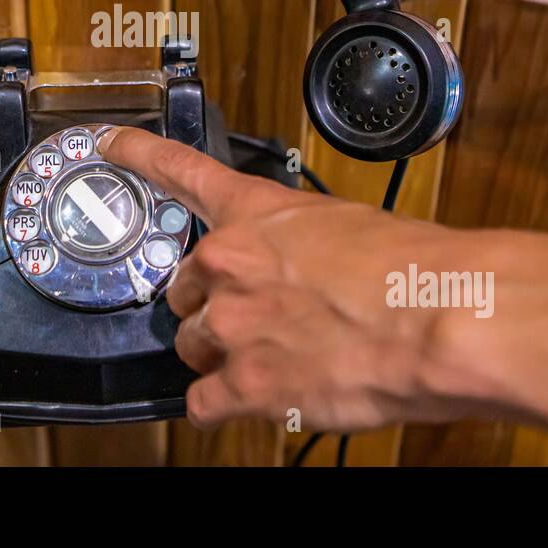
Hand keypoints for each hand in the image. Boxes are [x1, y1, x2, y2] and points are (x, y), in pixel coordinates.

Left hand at [100, 126, 468, 431]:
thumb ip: (304, 244)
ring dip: (222, 355)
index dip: (136, 153)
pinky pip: (204, 404)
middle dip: (214, 304)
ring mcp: (231, 325)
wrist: (439, 316)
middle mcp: (229, 264)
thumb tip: (308, 271)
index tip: (108, 142)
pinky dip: (224, 405)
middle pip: (186, 288)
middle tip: (262, 318)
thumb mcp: (351, 226)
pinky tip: (255, 400)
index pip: (178, 170)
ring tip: (276, 359)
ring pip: (193, 346)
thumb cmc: (413, 268)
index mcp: (256, 213)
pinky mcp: (245, 385)